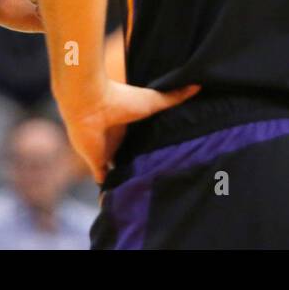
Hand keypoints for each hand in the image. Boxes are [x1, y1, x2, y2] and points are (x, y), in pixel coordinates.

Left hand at [63, 81, 199, 182]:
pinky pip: (103, 181)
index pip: (139, 141)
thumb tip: (197, 85)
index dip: (148, 150)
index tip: (164, 159)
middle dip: (138, 167)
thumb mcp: (153, 101)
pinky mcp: (96, 162)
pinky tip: (119, 204)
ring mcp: (105, 151)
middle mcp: (116, 139)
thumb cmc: (121, 98)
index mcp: (128, 125)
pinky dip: (109, 192)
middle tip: (156, 180)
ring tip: (141, 195)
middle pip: (128, 157)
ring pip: (117, 170)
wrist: (91, 103)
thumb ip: (174, 97)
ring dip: (125, 180)